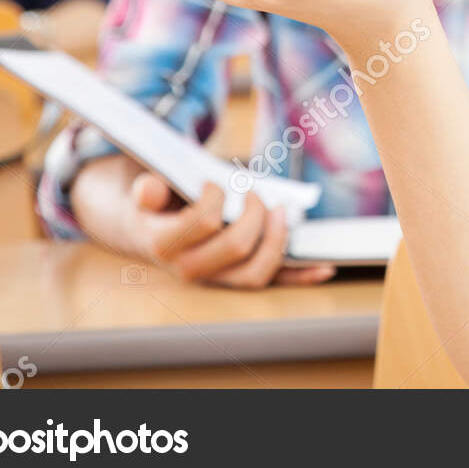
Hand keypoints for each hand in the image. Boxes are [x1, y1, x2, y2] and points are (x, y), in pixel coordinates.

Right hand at [127, 172, 334, 287]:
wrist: (145, 226)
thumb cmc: (154, 200)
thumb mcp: (143, 187)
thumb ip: (146, 188)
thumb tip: (148, 191)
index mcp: (164, 244)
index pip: (203, 223)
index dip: (216, 199)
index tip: (215, 183)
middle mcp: (190, 268)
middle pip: (236, 248)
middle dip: (254, 215)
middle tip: (253, 194)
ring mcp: (216, 277)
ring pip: (255, 274)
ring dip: (277, 241)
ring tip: (283, 212)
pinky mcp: (237, 277)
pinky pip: (273, 283)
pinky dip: (301, 277)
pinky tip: (325, 268)